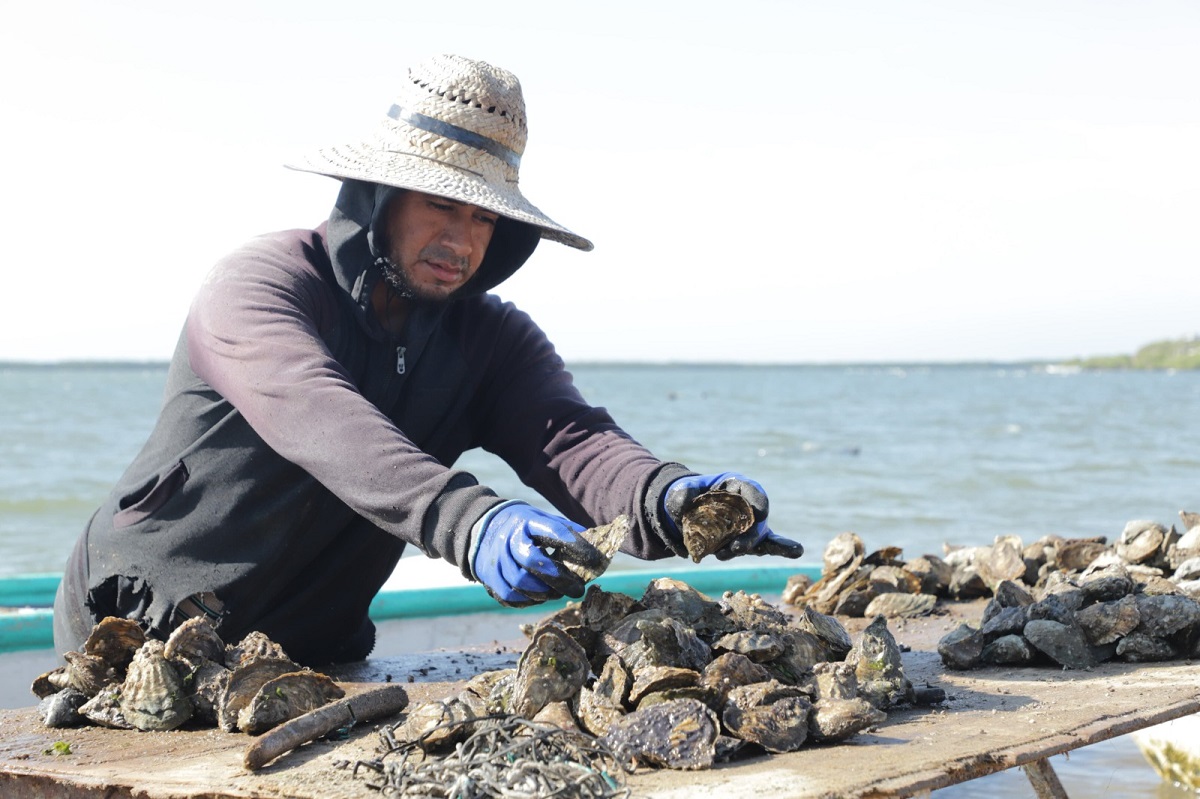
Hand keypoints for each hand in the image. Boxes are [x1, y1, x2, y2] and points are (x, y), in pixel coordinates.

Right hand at [472, 503, 605, 606]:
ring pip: (520, 583)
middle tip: (577, 589)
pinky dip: (527, 601)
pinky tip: (539, 598)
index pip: (554, 531)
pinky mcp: (488, 577)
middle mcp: (509, 539)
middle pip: (533, 561)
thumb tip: (596, 545)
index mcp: (527, 521)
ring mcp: (495, 559)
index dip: (576, 546)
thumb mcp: (543, 519)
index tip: (595, 559)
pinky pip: (508, 596)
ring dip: (544, 593)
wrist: (484, 528)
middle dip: (559, 578)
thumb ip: (566, 531)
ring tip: (557, 593)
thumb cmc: (524, 527)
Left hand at [663, 472, 803, 559]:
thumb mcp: (679, 492)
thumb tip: (683, 505)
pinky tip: (796, 551)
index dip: (757, 499)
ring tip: (731, 553)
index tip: (760, 511)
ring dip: (749, 546)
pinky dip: (782, 549)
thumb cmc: (688, 497)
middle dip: (750, 533)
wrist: (688, 515)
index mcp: (734, 485)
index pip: (750, 489)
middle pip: (756, 517)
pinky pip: (768, 545)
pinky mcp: (749, 540)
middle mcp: (747, 504)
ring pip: (758, 535)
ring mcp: (750, 524)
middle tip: (736, 547)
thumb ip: (680, 495)